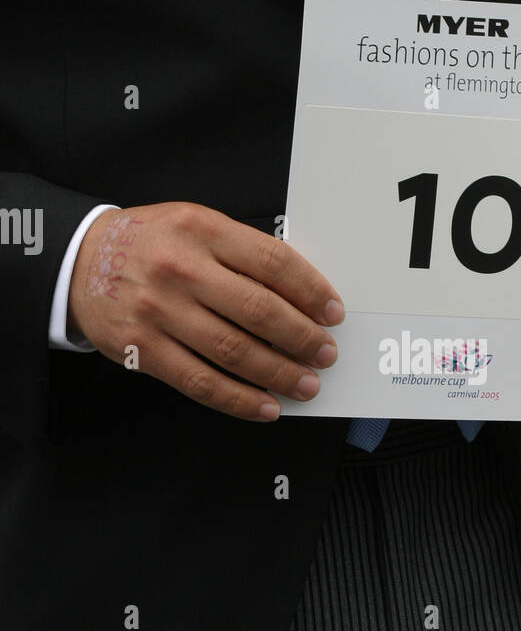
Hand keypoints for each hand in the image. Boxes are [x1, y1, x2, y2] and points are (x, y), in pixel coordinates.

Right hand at [68, 202, 344, 420]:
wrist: (78, 261)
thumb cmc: (149, 243)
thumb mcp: (193, 224)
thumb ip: (240, 251)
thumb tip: (300, 293)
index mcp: (201, 229)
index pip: (272, 262)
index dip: (310, 291)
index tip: (331, 312)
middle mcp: (180, 269)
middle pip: (258, 310)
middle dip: (302, 338)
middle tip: (325, 353)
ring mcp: (159, 311)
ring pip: (234, 351)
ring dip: (279, 373)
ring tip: (305, 383)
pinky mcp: (142, 348)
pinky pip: (200, 382)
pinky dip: (239, 399)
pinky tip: (265, 406)